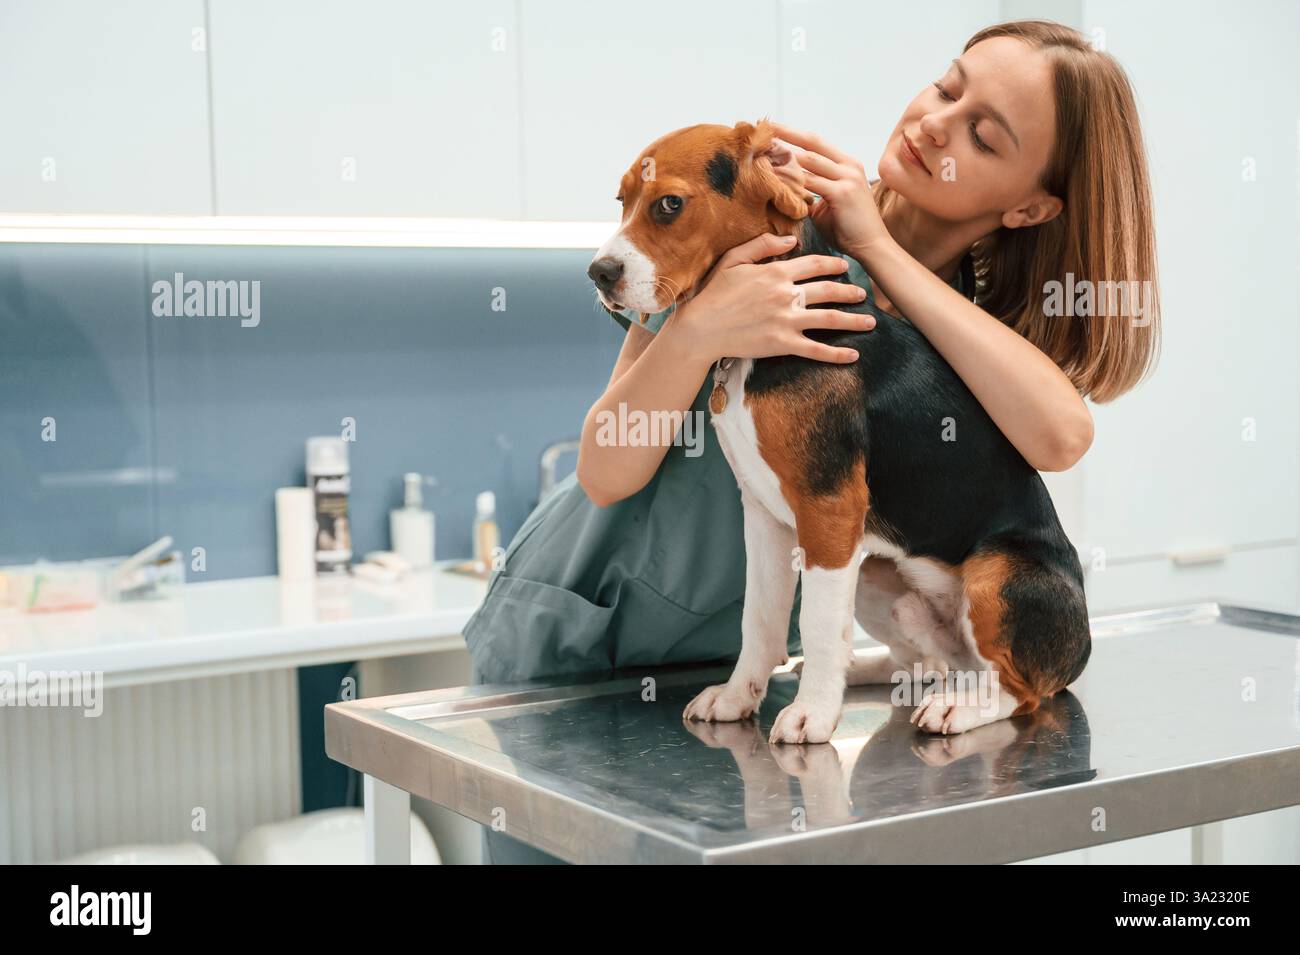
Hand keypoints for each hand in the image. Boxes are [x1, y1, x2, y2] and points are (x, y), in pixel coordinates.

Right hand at [670, 232, 874, 364]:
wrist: (700, 328)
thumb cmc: (713, 293)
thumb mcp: (733, 260)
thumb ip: (761, 245)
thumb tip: (790, 239)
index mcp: (776, 272)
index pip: (814, 264)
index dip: (833, 265)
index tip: (845, 267)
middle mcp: (786, 295)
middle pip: (828, 290)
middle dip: (850, 291)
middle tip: (863, 293)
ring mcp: (787, 321)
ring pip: (830, 319)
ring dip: (854, 320)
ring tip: (870, 321)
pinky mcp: (783, 344)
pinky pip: (816, 350)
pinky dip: (837, 354)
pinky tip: (853, 355)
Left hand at [770, 122, 891, 259]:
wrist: (872, 247)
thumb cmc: (849, 228)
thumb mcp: (827, 203)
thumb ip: (810, 191)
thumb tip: (784, 188)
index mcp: (847, 164)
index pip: (815, 142)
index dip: (792, 133)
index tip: (771, 128)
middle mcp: (849, 165)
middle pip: (812, 142)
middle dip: (785, 134)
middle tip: (762, 129)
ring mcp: (848, 177)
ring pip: (809, 160)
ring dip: (784, 155)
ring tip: (762, 151)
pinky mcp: (843, 193)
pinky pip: (810, 182)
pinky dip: (791, 179)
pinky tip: (773, 177)